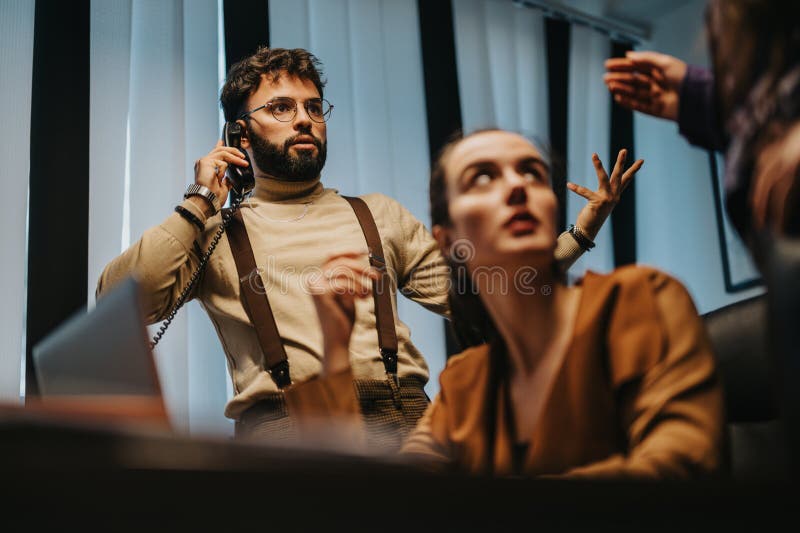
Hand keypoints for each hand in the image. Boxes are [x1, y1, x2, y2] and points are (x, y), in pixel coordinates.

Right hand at [191, 140, 248, 214]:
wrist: (207, 200)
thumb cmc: (213, 196)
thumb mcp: (223, 187)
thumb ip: (225, 180)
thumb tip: (230, 178)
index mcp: (207, 167)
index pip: (214, 153)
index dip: (218, 146)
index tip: (221, 141)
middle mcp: (204, 162)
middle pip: (220, 150)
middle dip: (233, 152)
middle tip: (243, 157)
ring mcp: (204, 161)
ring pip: (223, 153)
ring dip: (235, 158)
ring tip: (243, 163)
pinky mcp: (205, 162)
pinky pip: (221, 162)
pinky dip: (224, 170)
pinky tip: (220, 178)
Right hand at [306, 251, 378, 376]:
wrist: (338, 340)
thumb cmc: (343, 318)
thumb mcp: (348, 293)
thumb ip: (349, 276)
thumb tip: (359, 257)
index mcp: (317, 279)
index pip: (332, 257)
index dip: (349, 252)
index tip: (366, 252)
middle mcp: (312, 280)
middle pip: (340, 262)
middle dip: (360, 268)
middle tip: (376, 276)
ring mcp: (315, 286)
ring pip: (344, 272)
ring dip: (361, 282)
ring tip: (368, 294)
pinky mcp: (321, 293)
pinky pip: (344, 283)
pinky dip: (357, 290)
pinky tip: (362, 300)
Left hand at [568, 149, 643, 239]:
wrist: (588, 230)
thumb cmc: (592, 216)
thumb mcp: (601, 202)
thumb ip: (605, 193)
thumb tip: (605, 183)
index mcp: (615, 195)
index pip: (626, 180)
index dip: (633, 170)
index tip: (641, 160)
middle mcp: (613, 196)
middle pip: (618, 176)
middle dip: (621, 162)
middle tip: (624, 150)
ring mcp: (607, 199)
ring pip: (603, 178)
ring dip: (598, 166)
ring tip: (594, 155)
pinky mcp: (597, 203)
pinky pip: (585, 192)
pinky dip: (576, 188)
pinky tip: (569, 184)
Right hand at [604, 51, 686, 120]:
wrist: (697, 98)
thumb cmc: (685, 78)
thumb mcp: (666, 62)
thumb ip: (647, 58)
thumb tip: (629, 55)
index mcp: (659, 70)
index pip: (637, 67)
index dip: (622, 65)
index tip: (608, 65)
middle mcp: (656, 83)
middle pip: (633, 80)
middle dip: (619, 78)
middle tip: (605, 78)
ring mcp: (656, 97)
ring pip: (634, 92)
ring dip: (621, 89)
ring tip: (610, 86)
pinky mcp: (656, 110)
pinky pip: (638, 106)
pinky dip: (628, 102)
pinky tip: (618, 97)